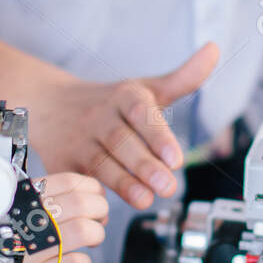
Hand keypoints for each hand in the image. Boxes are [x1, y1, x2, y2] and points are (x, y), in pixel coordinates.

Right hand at [19, 172, 107, 262]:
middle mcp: (26, 220)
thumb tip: (89, 193)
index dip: (92, 189)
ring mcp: (31, 249)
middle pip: (83, 203)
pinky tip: (73, 262)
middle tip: (98, 221)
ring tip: (90, 241)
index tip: (95, 198)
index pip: (69, 181)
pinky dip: (83, 262)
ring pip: (85, 230)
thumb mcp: (9, 210)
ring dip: (95, 234)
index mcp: (22, 199)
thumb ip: (41, 198)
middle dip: (100, 211)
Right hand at [29, 43, 218, 210]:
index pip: (141, 113)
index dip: (158, 136)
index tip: (176, 159)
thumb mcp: (145, 88)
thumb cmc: (109, 102)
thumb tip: (214, 50)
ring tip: (146, 200)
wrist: (48, 104)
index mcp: (123, 97)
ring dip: (124, 184)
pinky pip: (76, 181)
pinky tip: (106, 212)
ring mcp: (80, 142)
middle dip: (145, 166)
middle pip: (122, 143)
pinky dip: (90, 196)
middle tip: (169, 187)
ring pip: (101, 164)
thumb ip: (182, 78)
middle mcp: (100, 117)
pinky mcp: (63, 164)